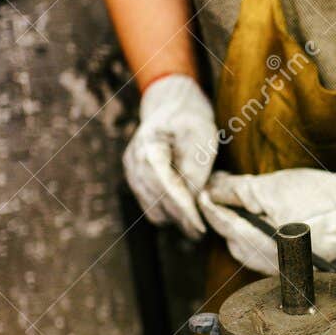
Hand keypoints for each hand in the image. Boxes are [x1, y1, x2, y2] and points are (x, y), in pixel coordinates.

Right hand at [123, 74, 218, 239]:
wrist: (171, 104)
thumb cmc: (190, 118)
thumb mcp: (202, 136)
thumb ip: (196, 168)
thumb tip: (194, 200)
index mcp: (148, 148)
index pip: (166, 189)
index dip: (184, 211)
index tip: (200, 228)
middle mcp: (134, 163)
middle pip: (157, 204)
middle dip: (181, 219)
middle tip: (203, 229)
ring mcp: (132, 173)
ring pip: (153, 210)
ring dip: (176, 217)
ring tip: (198, 215)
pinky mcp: (136, 181)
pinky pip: (152, 206)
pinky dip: (169, 211)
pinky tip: (186, 207)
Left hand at [198, 161, 335, 273]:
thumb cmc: (323, 202)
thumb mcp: (273, 189)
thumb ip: (236, 191)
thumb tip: (210, 190)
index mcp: (256, 244)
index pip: (222, 223)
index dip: (210, 203)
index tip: (203, 189)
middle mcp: (264, 262)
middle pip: (231, 237)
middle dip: (223, 216)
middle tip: (218, 192)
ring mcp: (279, 266)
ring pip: (245, 246)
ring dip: (238, 225)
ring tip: (239, 204)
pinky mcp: (292, 265)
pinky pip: (263, 250)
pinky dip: (256, 233)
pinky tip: (264, 220)